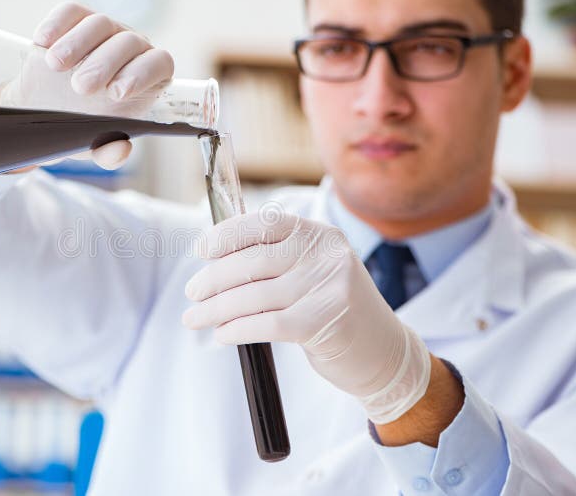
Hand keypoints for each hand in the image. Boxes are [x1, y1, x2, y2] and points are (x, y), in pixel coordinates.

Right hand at [1, 2, 174, 169]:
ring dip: (77, 43)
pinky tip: (43, 43)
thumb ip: (110, 153)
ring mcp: (103, 31)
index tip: (116, 93)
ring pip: (99, 23)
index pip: (159, 64)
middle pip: (128, 43)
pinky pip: (71, 11)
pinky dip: (57, 23)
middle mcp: (130, 49)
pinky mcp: (74, 19)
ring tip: (56, 66)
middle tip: (81, 88)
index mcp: (146, 78)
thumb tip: (121, 150)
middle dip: (104, 64)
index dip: (142, 74)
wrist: (45, 112)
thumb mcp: (94, 145)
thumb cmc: (80, 125)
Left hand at [182, 211, 431, 423]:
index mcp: (320, 235)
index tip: (201, 250)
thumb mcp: (313, 271)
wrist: (383, 353)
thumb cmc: (335, 310)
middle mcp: (325, 256)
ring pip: (254, 295)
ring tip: (195, 317)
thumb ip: (276, 259)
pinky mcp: (324, 322)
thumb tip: (215, 257)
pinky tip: (222, 334)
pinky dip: (237, 329)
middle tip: (192, 293)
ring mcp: (328, 287)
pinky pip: (266, 323)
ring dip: (216, 308)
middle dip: (213, 278)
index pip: (266, 223)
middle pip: (253, 261)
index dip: (228, 234)